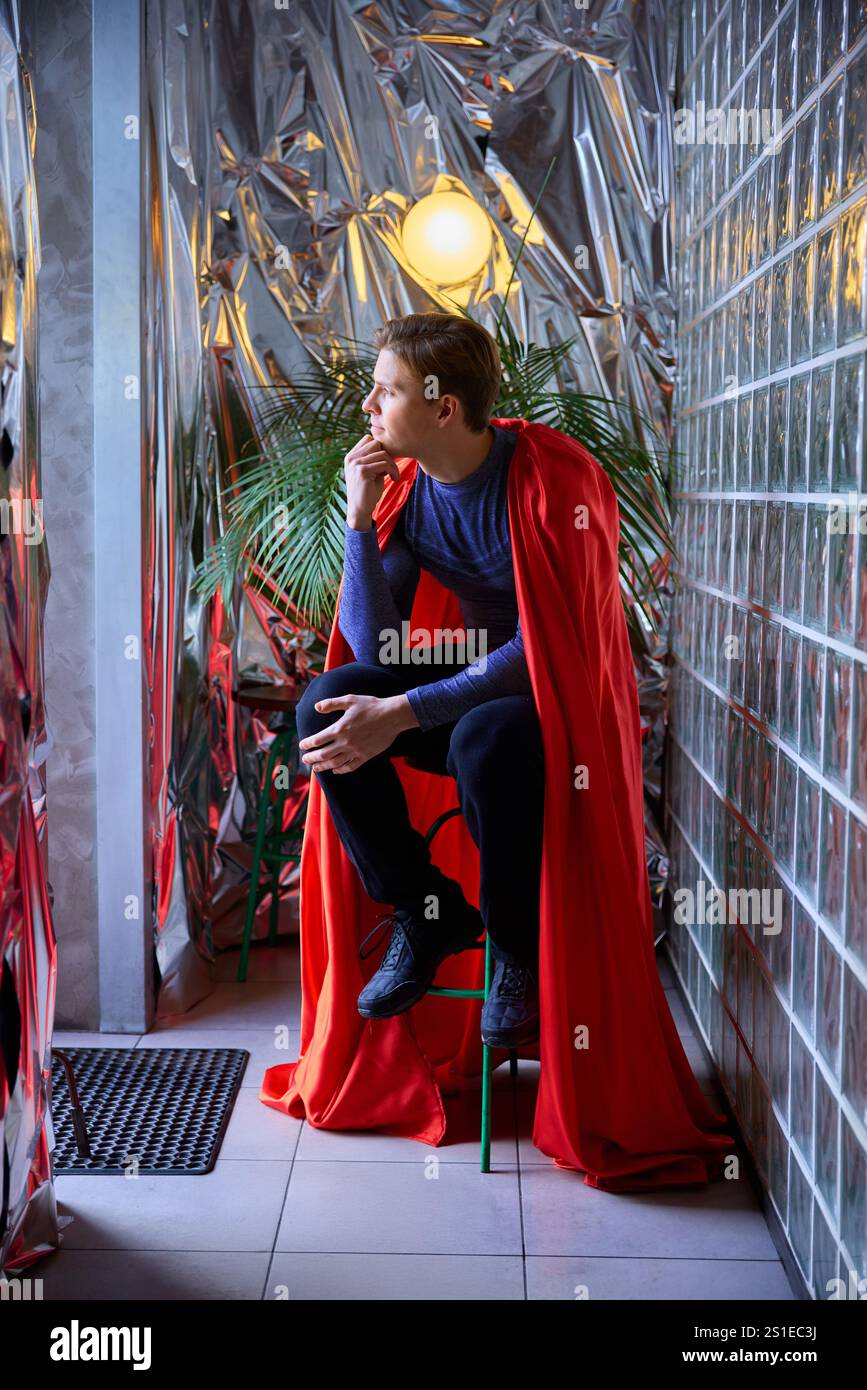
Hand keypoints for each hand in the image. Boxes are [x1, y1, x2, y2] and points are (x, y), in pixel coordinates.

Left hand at [298, 692, 418, 773]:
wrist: (392, 716)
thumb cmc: (371, 706)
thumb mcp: (350, 700)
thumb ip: (331, 703)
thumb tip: (316, 707)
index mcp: (340, 728)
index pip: (318, 740)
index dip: (308, 744)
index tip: (302, 746)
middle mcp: (346, 742)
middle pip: (323, 754)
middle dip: (311, 758)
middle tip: (305, 759)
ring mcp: (356, 751)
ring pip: (335, 763)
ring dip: (323, 766)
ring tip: (315, 768)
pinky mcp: (365, 756)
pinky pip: (350, 767)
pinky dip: (341, 770)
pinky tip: (335, 770)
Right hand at [344, 434, 400, 528]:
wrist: (360, 509)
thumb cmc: (368, 491)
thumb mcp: (371, 471)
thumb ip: (375, 459)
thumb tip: (388, 447)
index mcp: (351, 456)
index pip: (368, 439)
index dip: (380, 448)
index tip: (386, 462)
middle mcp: (351, 458)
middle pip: (376, 443)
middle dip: (387, 455)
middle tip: (392, 468)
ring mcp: (356, 464)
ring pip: (382, 453)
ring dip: (392, 465)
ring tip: (395, 475)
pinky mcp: (363, 471)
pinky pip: (384, 464)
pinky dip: (393, 471)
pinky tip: (394, 479)